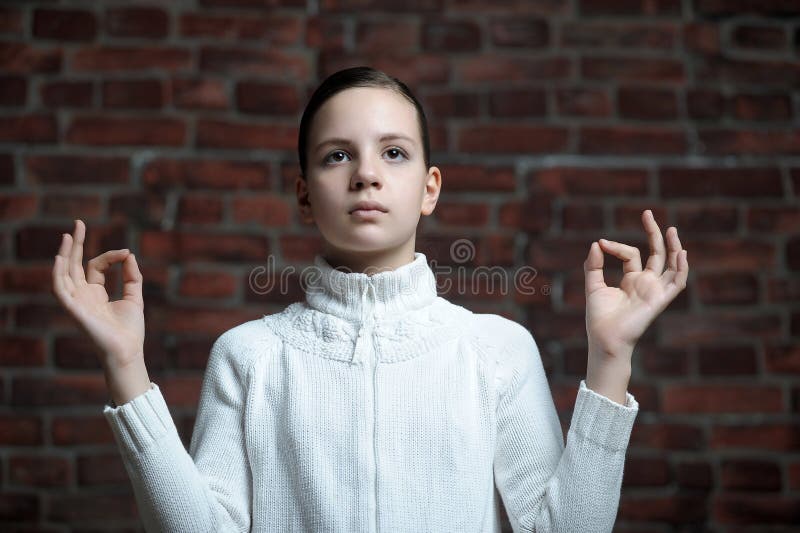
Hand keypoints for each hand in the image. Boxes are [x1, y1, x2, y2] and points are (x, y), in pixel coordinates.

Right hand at [51, 219, 144, 368]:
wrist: (128, 350)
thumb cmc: (130, 329)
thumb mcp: (134, 297)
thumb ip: (132, 277)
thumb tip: (129, 254)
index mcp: (96, 292)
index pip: (96, 266)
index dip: (110, 256)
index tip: (126, 253)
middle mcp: (83, 295)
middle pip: (74, 264)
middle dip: (75, 244)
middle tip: (78, 223)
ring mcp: (77, 302)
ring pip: (64, 273)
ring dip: (65, 254)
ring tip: (68, 235)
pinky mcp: (74, 310)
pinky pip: (60, 290)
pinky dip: (58, 274)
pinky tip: (60, 258)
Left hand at [583, 209, 688, 361]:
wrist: (605, 338)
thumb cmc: (599, 317)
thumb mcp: (593, 286)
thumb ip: (594, 265)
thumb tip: (596, 243)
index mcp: (631, 279)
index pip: (631, 254)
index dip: (616, 246)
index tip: (601, 244)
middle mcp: (646, 283)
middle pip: (656, 254)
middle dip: (654, 233)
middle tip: (647, 213)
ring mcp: (655, 290)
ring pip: (671, 265)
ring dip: (673, 247)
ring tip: (670, 228)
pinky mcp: (660, 300)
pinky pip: (677, 283)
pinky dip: (682, 269)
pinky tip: (681, 252)